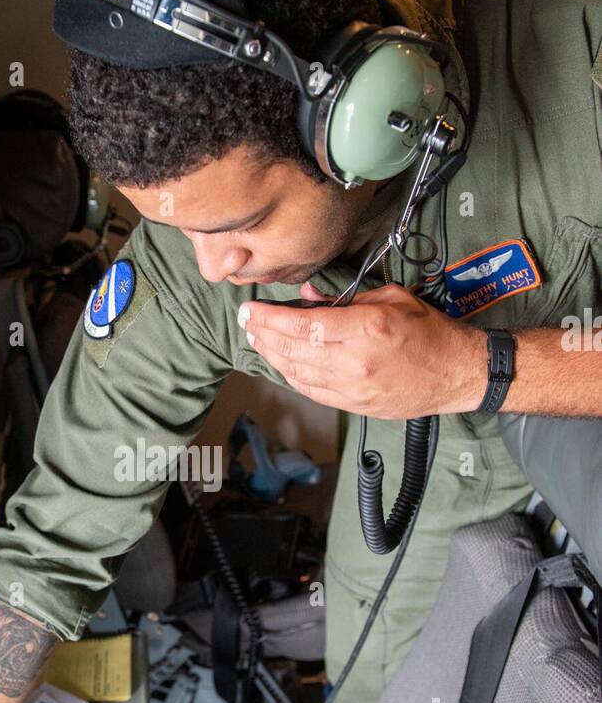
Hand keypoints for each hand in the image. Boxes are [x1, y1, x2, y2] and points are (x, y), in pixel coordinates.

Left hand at [238, 282, 488, 418]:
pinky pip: (310, 390)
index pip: (302, 323)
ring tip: (258, 339)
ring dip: (271, 355)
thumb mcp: (391, 298)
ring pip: (296, 372)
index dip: (269, 317)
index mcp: (366, 328)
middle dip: (262, 333)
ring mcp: (353, 388)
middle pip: (292, 348)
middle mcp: (355, 361)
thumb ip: (346, 297)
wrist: (456, 374)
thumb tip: (308, 296)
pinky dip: (290, 375)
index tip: (251, 309)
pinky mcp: (354, 406)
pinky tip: (280, 362)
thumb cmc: (429, 332)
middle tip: (246, 322)